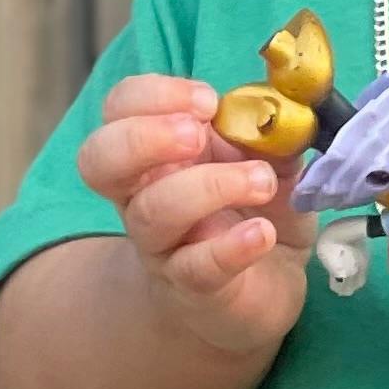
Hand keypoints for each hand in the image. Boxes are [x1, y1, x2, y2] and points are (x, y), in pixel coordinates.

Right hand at [78, 71, 312, 360]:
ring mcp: (164, 245)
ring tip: (261, 181)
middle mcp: (143, 195)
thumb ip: (273, 132)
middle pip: (100, 159)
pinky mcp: (194, 288)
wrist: (258, 293)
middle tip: (197, 134)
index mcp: (156, 151)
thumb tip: (288, 103)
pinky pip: (197, 267)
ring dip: (208, 186)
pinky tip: (261, 233)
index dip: (152, 96)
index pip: (120, 109)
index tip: (208, 101)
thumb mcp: (269, 160)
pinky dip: (231, 246)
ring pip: (154, 212)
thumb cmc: (252, 212)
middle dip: (145, 137)